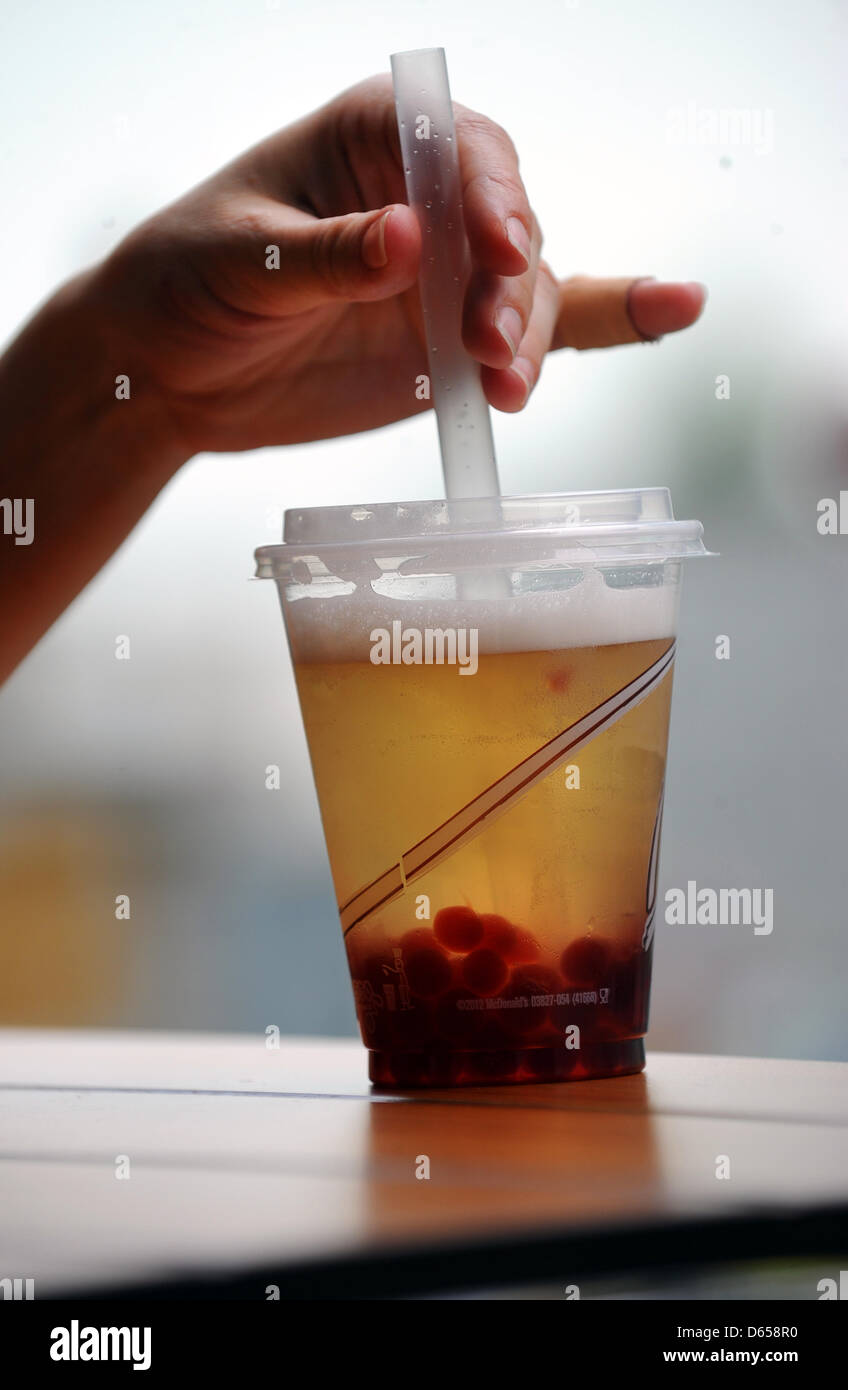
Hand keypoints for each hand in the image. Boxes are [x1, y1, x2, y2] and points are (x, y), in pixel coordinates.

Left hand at [94, 74, 704, 455]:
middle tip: (484, 348)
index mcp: (370, 139)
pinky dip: (606, 322)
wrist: (171, 373)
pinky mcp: (453, 338)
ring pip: (526, 290)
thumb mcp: (238, 262)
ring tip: (501, 388)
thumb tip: (405, 238)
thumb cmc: (185, 284)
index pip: (459, 150)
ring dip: (525, 338)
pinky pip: (540, 326)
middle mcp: (425, 196)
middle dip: (506, 288)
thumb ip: (324, 256)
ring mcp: (447, 272)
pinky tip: (674, 309)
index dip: (488, 196)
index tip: (492, 250)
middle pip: (508, 225)